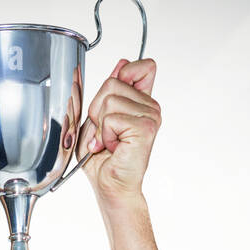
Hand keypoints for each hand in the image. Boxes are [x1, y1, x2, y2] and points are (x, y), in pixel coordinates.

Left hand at [76, 58, 160, 205]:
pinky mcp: (145, 128)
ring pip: (109, 100)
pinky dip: (104, 135)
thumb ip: (109, 92)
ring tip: (109, 141)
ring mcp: (151, 116)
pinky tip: (114, 147)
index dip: (124, 73)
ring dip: (100, 125)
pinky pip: (111, 118)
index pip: (144, 66)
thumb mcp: (98, 117)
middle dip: (97, 108)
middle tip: (104, 132)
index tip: (111, 101)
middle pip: (112, 82)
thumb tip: (122, 64)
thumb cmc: (102, 158)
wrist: (109, 185)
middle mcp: (150, 107)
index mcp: (142, 102)